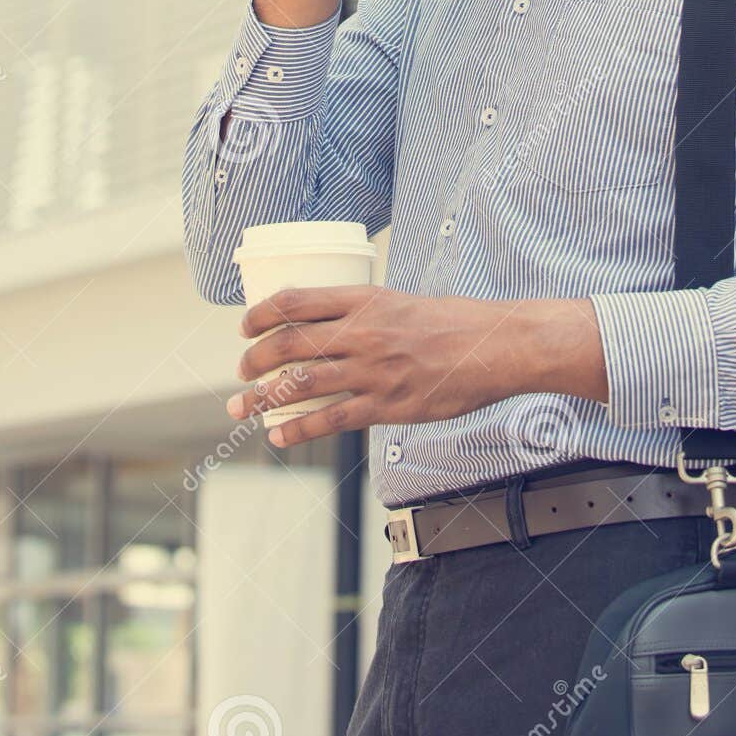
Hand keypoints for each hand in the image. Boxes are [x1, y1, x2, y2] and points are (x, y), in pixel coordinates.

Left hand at [225, 286, 603, 447]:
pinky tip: (278, 435)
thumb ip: (364, 314)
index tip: (245, 326)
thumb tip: (327, 328)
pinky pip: (331, 420)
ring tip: (241, 407)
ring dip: (263, 397)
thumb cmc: (452, 323)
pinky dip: (297, 429)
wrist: (494, 347)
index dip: (261, 314)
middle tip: (240, 372)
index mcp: (365, 300)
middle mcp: (362, 333)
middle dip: (254, 360)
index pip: (296, 300)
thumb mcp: (400, 301)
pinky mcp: (387, 405)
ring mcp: (373, 371)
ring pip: (301, 385)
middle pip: (289, 344)